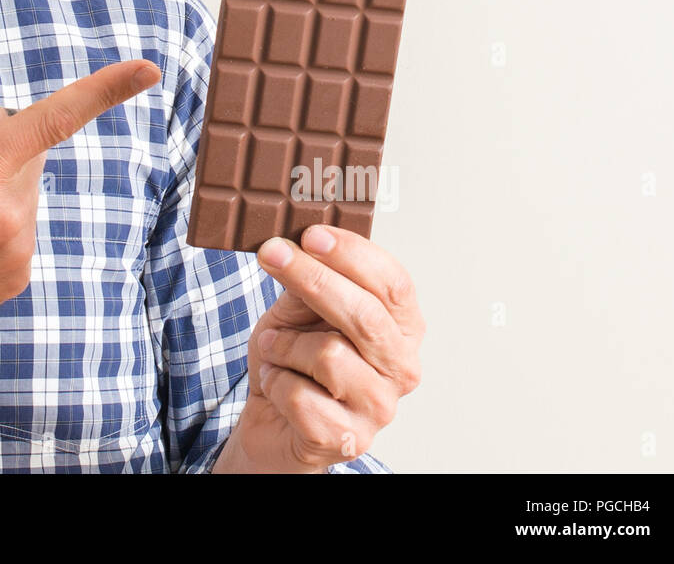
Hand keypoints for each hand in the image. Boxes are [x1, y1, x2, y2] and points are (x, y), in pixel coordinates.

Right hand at [0, 59, 161, 353]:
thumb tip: (14, 120)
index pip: (51, 120)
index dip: (102, 91)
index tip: (148, 71)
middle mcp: (5, 210)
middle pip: (29, 152)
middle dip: (0, 151)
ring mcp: (16, 248)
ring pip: (25, 189)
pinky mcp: (19, 274)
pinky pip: (21, 225)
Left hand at [216, 225, 423, 472]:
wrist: (272, 420)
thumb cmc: (293, 359)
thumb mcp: (297, 310)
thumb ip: (309, 284)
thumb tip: (304, 247)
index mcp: (400, 327)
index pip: (392, 283)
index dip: (353, 254)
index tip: (312, 234)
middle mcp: (401, 367)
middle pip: (364, 315)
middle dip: (312, 279)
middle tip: (272, 254)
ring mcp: (380, 407)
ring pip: (328, 355)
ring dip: (284, 346)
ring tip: (274, 349)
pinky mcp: (350, 440)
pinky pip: (301, 395)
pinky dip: (275, 382)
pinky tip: (277, 384)